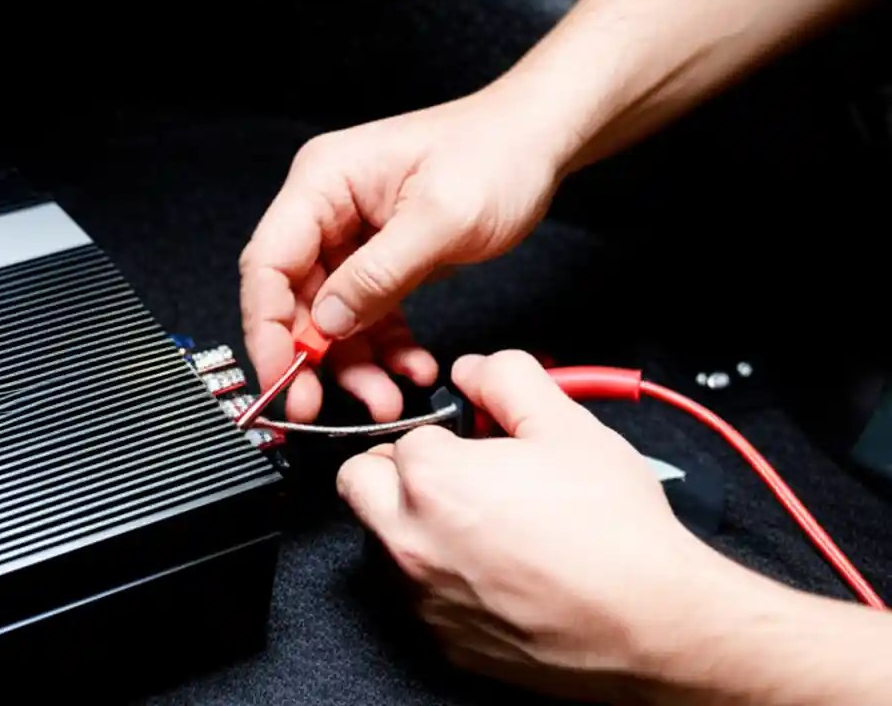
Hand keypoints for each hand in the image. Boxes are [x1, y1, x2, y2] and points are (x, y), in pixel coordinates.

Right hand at [239, 86, 568, 422]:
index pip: (269, 262)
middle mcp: (327, 208)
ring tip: (384, 399)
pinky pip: (365, 316)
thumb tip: (327, 323)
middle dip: (309, 357)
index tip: (279, 375)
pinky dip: (383, 350)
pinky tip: (409, 369)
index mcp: (324, 182)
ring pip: (329, 318)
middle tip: (313, 406)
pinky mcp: (378, 260)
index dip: (266, 325)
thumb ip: (379, 275)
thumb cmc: (496, 153)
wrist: (538, 143)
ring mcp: (351, 236)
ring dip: (352, 364)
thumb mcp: (442, 219)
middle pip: (293, 297)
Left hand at [336, 350, 744, 701]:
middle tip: (455, 475)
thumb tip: (476, 371)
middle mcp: (409, 541)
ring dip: (414, 525)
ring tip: (484, 524)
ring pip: (385, 542)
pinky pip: (418, 596)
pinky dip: (441, 578)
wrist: (651, 622)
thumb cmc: (613, 530)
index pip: (405, 433)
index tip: (477, 444)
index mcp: (429, 480)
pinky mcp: (441, 640)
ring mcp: (421, 597)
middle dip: (397, 472)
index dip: (446, 432)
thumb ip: (508, 379)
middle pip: (361, 484)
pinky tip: (497, 571)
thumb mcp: (568, 423)